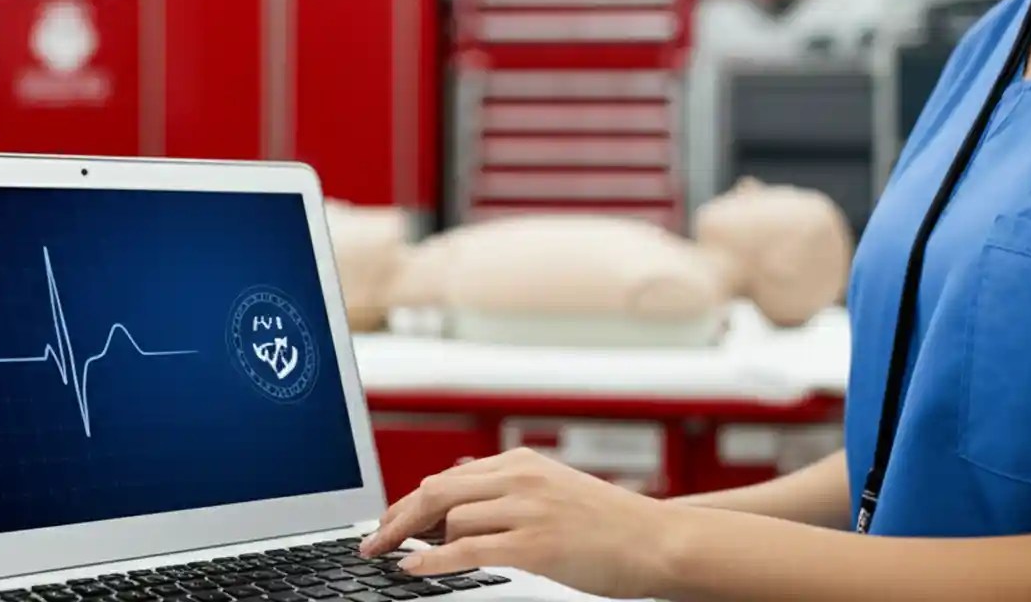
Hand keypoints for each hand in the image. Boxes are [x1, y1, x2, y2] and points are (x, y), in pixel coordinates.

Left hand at [359, 448, 677, 598]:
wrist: (659, 541)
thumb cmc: (610, 523)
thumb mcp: (553, 488)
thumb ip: (506, 486)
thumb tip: (456, 490)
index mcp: (521, 463)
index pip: (447, 478)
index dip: (408, 504)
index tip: (387, 525)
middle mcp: (520, 478)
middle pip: (435, 493)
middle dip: (395, 520)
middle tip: (371, 544)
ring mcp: (527, 510)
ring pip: (449, 520)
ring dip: (421, 543)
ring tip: (403, 560)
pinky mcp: (535, 545)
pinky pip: (468, 550)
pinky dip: (432, 560)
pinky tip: (411, 569)